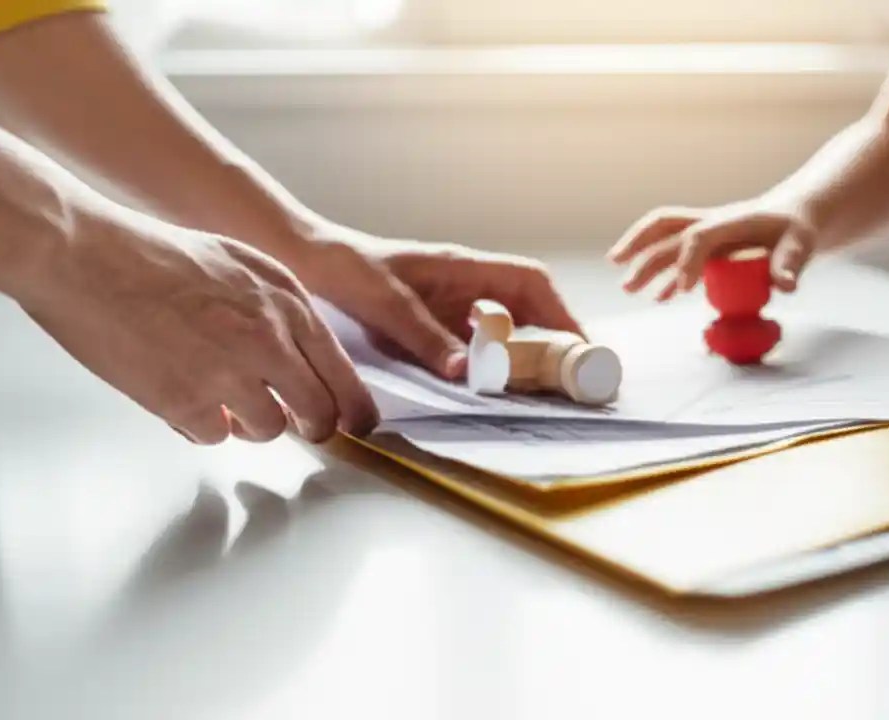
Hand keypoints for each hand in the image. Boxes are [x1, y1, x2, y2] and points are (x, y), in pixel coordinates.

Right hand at [22, 215, 377, 444]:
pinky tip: (184, 398)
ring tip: (226, 400)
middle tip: (299, 426)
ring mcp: (228, 372)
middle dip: (312, 426)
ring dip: (252, 424)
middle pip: (318, 412)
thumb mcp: (242, 265)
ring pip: (269, 430)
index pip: (342, 372)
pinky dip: (202, 425)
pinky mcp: (185, 399)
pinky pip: (214, 435)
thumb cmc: (156, 255)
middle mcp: (268, 339)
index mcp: (287, 303)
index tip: (356, 423)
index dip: (353, 408)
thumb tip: (302, 355)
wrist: (87, 256)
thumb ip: (281, 310)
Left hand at [293, 231, 582, 378]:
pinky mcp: (435, 322)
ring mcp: (452, 304)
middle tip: (567, 377)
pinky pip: (476, 342)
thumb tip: (466, 372)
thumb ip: (425, 337)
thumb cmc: (349, 270)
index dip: (560, 310)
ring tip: (538, 387)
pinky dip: (491, 362)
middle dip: (552, 337)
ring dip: (524, 352)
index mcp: (465, 268)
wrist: (311, 261)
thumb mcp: (387, 305)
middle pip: (528, 305)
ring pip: (505, 326)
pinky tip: (488, 385)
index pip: (530, 281)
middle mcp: (466, 284)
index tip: (576, 343)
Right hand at [607, 194, 819, 300]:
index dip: (687, 261)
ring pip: (666, 241)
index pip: (699, 236)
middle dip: (639, 244)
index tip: (682, 291)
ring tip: (627, 286)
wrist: (798, 214)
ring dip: (643, 259)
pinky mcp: (712, 248)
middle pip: (666, 227)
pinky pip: (681, 258)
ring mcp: (709, 235)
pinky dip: (668, 277)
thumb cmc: (799, 226)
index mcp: (731, 221)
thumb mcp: (802, 243)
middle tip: (618, 266)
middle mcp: (713, 224)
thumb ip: (790, 263)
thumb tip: (785, 286)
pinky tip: (660, 297)